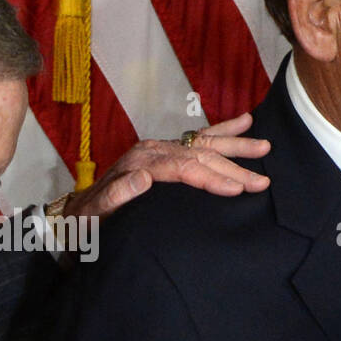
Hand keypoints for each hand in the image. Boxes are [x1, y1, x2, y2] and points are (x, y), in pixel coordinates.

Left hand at [63, 112, 269, 222]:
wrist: (76, 215)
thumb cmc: (89, 219)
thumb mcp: (96, 213)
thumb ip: (117, 195)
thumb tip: (143, 179)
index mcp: (139, 164)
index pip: (183, 168)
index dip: (210, 177)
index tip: (236, 188)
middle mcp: (151, 152)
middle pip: (199, 155)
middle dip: (233, 167)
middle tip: (261, 181)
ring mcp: (159, 150)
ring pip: (203, 143)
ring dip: (235, 146)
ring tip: (264, 146)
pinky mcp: (163, 153)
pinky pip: (197, 138)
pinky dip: (221, 130)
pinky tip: (244, 121)